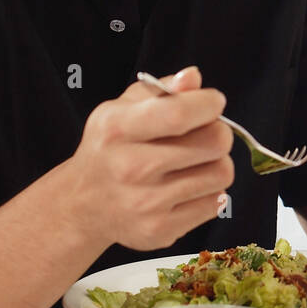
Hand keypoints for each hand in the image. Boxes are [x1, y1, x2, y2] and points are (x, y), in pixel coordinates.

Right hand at [66, 66, 234, 251]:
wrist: (84, 203)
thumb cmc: (113, 146)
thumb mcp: (125, 107)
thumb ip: (163, 88)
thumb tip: (192, 77)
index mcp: (118, 129)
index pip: (182, 113)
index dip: (210, 104)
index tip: (212, 103)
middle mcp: (130, 168)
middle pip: (215, 142)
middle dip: (218, 132)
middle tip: (203, 135)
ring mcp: (146, 204)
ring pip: (222, 173)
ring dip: (216, 163)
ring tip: (193, 162)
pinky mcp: (160, 230)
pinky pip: (216, 203)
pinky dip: (209, 191)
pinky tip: (186, 186)